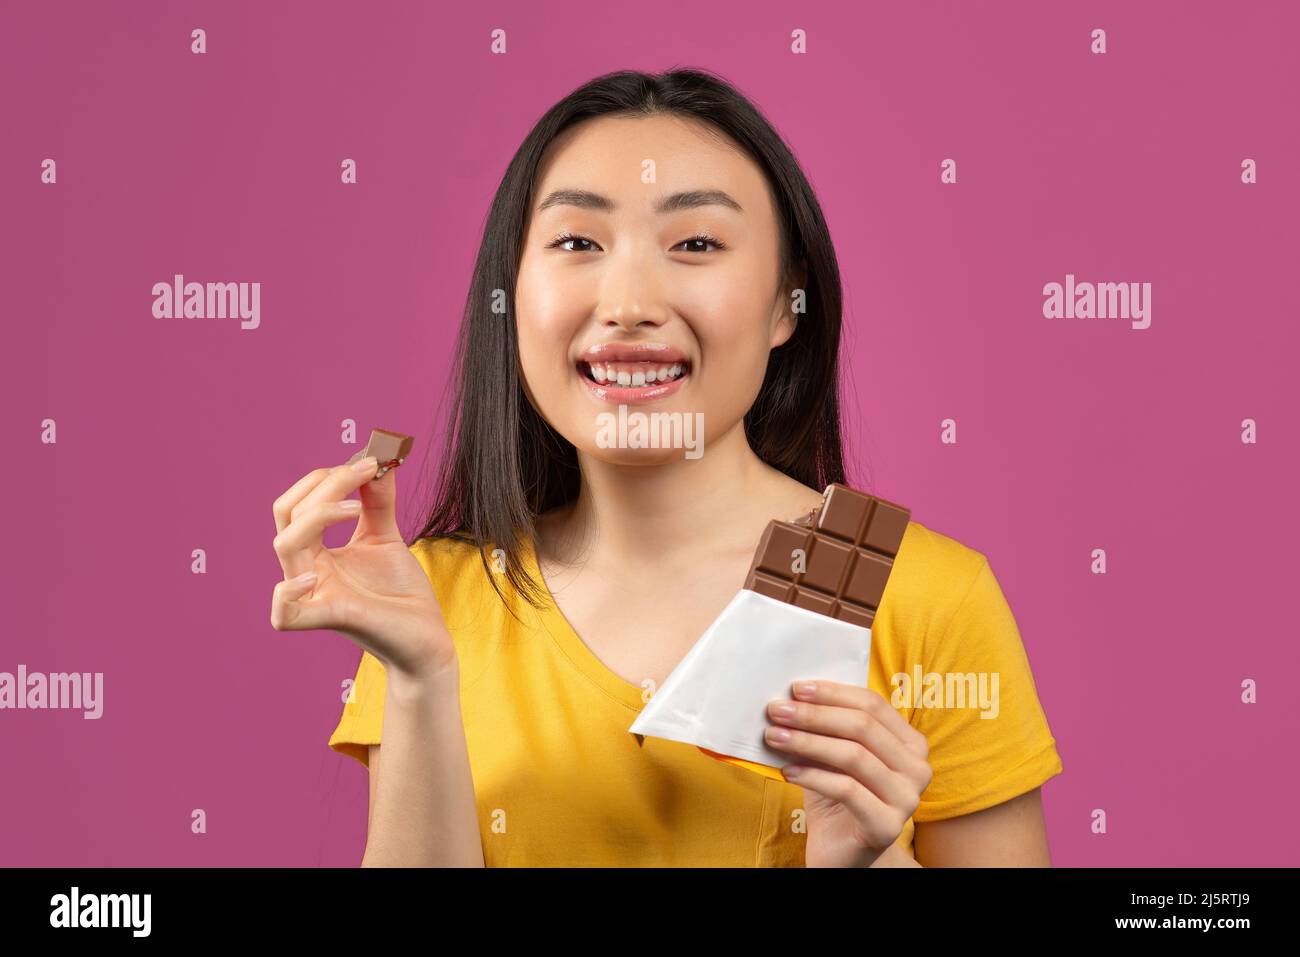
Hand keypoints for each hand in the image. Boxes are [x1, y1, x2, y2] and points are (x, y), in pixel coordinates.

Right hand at [269, 455, 456, 681]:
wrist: (426, 636)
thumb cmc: (400, 592)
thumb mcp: (386, 537)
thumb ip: (376, 501)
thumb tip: (376, 461)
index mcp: (315, 551)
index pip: (297, 504)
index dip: (326, 478)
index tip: (369, 462)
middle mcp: (307, 570)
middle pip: (288, 516)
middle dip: (323, 486)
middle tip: (364, 472)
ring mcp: (314, 595)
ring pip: (285, 546)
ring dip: (318, 514)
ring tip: (355, 508)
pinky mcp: (330, 619)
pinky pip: (284, 613)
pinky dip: (288, 593)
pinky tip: (313, 576)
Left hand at [764, 680, 931, 867]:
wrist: (842, 852)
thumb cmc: (836, 797)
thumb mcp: (832, 754)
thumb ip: (825, 727)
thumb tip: (792, 696)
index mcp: (911, 743)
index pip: (873, 704)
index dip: (833, 693)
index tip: (796, 688)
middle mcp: (918, 769)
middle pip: (862, 727)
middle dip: (814, 715)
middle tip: (777, 710)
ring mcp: (907, 799)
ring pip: (853, 755)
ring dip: (807, 742)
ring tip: (774, 736)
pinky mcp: (888, 826)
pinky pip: (846, 789)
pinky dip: (812, 776)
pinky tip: (786, 771)